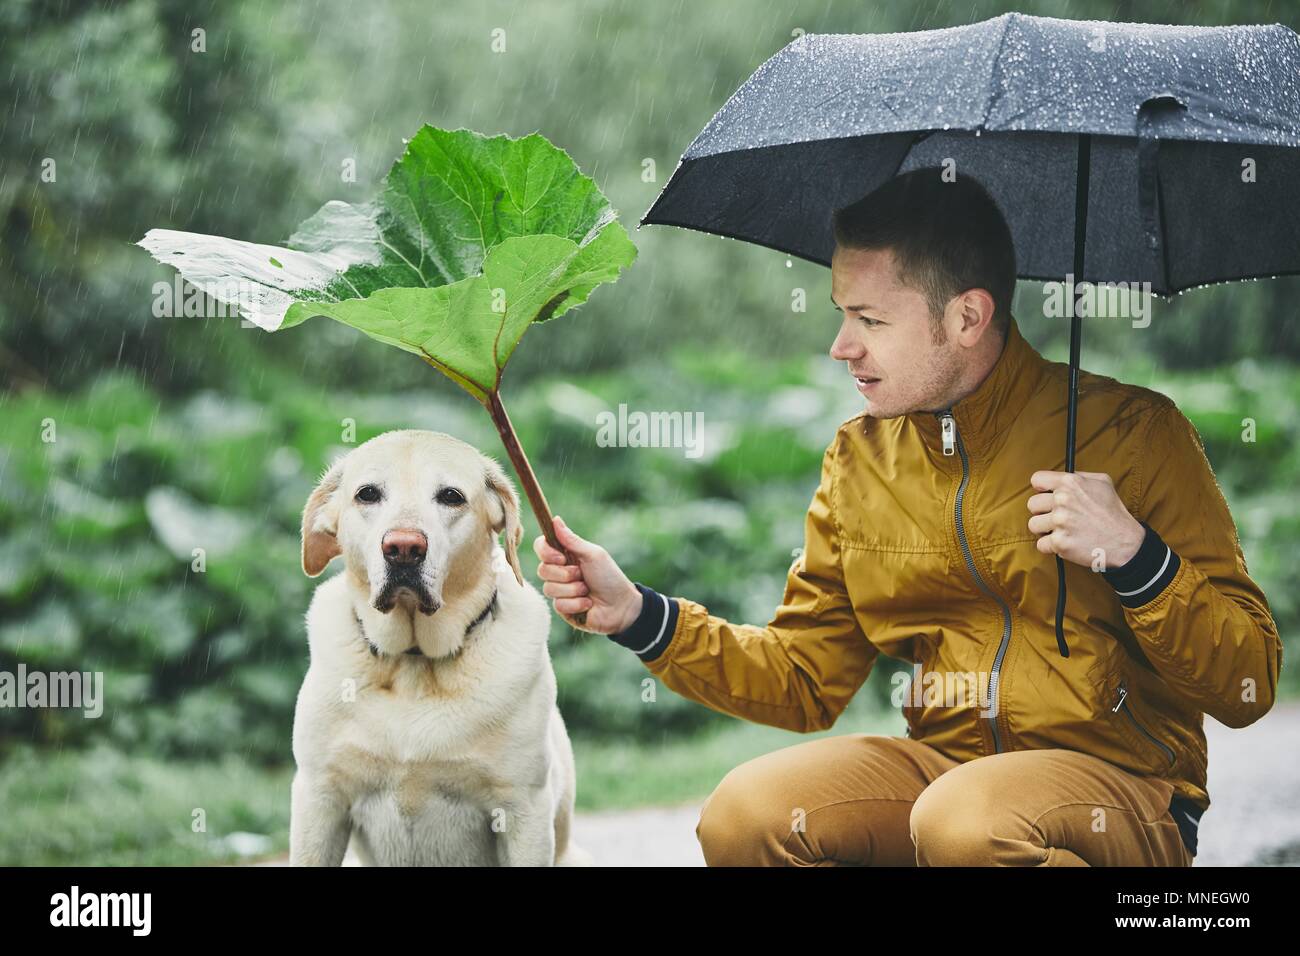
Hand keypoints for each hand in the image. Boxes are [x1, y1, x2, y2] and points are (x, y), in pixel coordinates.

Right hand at [533, 516, 642, 633]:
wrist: (621, 606)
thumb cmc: (609, 577)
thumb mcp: (592, 555)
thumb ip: (571, 540)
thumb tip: (555, 519)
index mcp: (566, 555)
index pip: (541, 547)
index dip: (545, 552)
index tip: (560, 558)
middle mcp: (560, 572)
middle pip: (542, 569)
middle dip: (565, 574)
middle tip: (582, 575)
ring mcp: (560, 591)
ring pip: (549, 588)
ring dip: (573, 590)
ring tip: (587, 590)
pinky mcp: (563, 608)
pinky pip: (558, 605)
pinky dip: (576, 604)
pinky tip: (588, 604)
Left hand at [1027, 470, 1145, 570]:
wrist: (1125, 542)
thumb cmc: (1113, 513)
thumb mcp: (1102, 482)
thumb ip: (1079, 476)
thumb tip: (1060, 477)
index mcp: (1070, 483)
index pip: (1037, 479)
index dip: (1041, 489)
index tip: (1046, 496)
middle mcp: (1063, 500)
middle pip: (1032, 504)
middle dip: (1043, 512)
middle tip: (1057, 518)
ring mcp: (1060, 522)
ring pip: (1033, 525)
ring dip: (1045, 530)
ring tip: (1061, 530)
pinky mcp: (1059, 542)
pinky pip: (1041, 544)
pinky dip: (1051, 547)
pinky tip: (1065, 542)